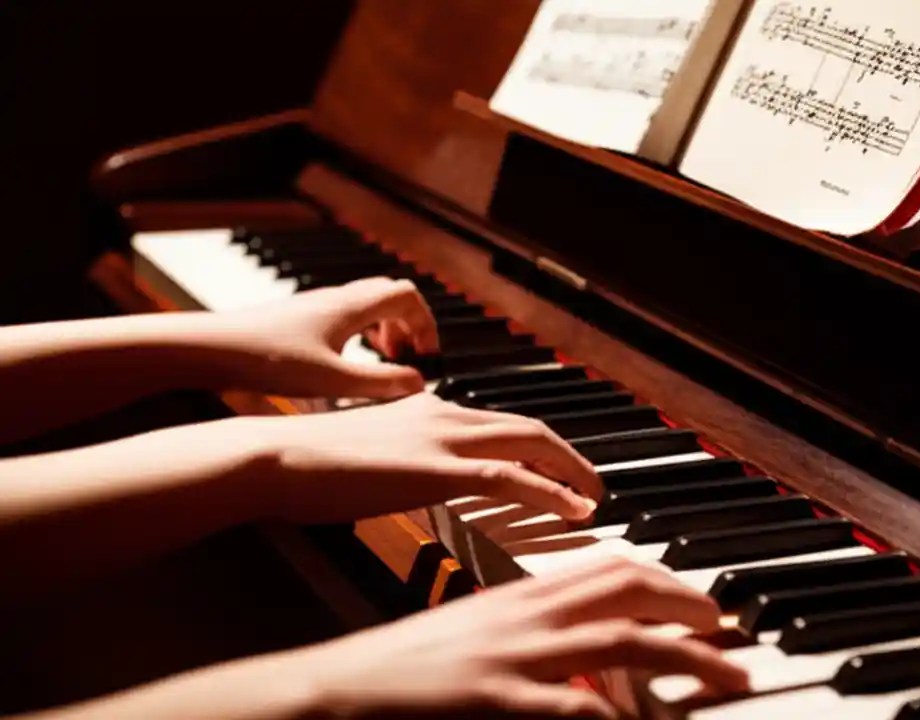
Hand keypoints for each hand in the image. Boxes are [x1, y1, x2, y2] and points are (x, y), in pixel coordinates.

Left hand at [215, 277, 437, 399]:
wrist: (210, 348)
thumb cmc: (266, 360)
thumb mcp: (332, 381)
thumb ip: (381, 384)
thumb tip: (420, 385)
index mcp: (351, 307)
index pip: (409, 297)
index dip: (427, 325)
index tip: (428, 357)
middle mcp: (336, 298)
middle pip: (390, 295)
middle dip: (408, 325)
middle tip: (408, 357)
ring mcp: (316, 305)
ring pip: (366, 304)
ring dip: (385, 328)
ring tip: (383, 360)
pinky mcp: (299, 318)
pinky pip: (344, 314)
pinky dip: (360, 333)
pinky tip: (346, 363)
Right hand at [249, 391, 601, 522]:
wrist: (277, 456)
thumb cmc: (310, 462)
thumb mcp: (370, 451)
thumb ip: (405, 456)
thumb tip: (419, 471)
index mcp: (428, 410)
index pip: (500, 422)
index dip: (538, 444)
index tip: (557, 465)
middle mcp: (445, 415)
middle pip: (529, 427)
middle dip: (568, 455)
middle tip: (591, 482)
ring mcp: (444, 439)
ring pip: (531, 444)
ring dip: (571, 471)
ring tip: (594, 497)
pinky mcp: (438, 468)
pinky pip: (511, 478)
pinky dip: (552, 492)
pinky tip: (574, 509)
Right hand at [290, 556, 747, 718]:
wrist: (340, 686)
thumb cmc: (409, 665)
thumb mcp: (480, 632)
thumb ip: (535, 629)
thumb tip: (589, 642)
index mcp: (522, 594)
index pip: (609, 566)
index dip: (666, 579)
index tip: (703, 601)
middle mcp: (525, 615)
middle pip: (627, 588)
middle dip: (689, 604)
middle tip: (729, 629)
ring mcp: (512, 655)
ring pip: (618, 639)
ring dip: (683, 656)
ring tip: (725, 676)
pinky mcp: (491, 698)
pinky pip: (567, 702)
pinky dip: (611, 712)